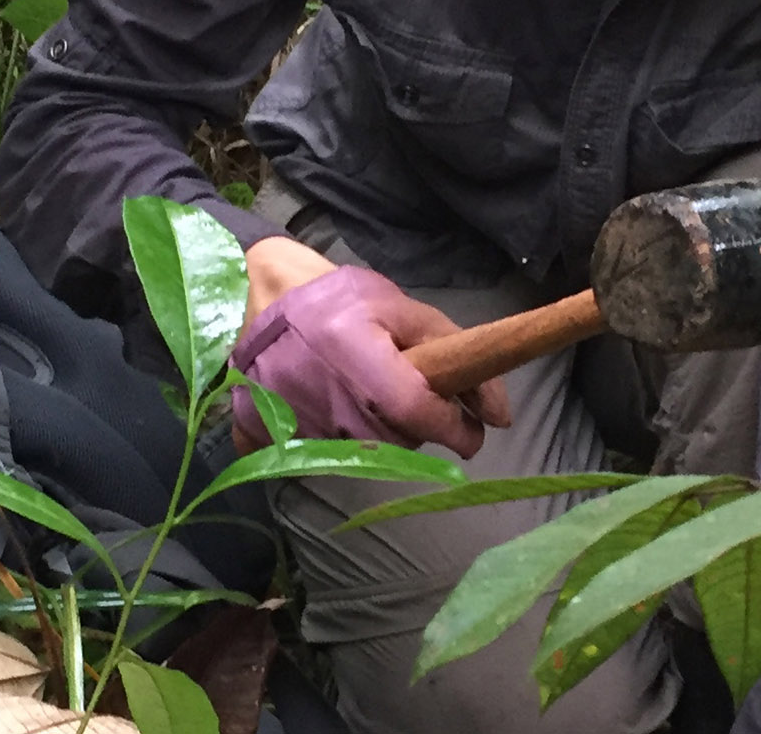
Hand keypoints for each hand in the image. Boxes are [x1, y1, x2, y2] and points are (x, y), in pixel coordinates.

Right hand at [229, 255, 511, 456]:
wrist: (257, 303)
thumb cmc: (335, 301)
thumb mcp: (399, 307)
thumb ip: (453, 350)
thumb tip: (502, 415)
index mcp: (366, 368)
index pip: (424, 418)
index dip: (458, 427)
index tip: (472, 425)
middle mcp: (334, 410)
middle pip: (403, 444)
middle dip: (419, 423)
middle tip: (407, 389)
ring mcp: (303, 434)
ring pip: (372, 457)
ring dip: (383, 431)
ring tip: (368, 392)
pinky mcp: (279, 447)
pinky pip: (334, 460)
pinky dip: (346, 439)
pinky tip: (337, 407)